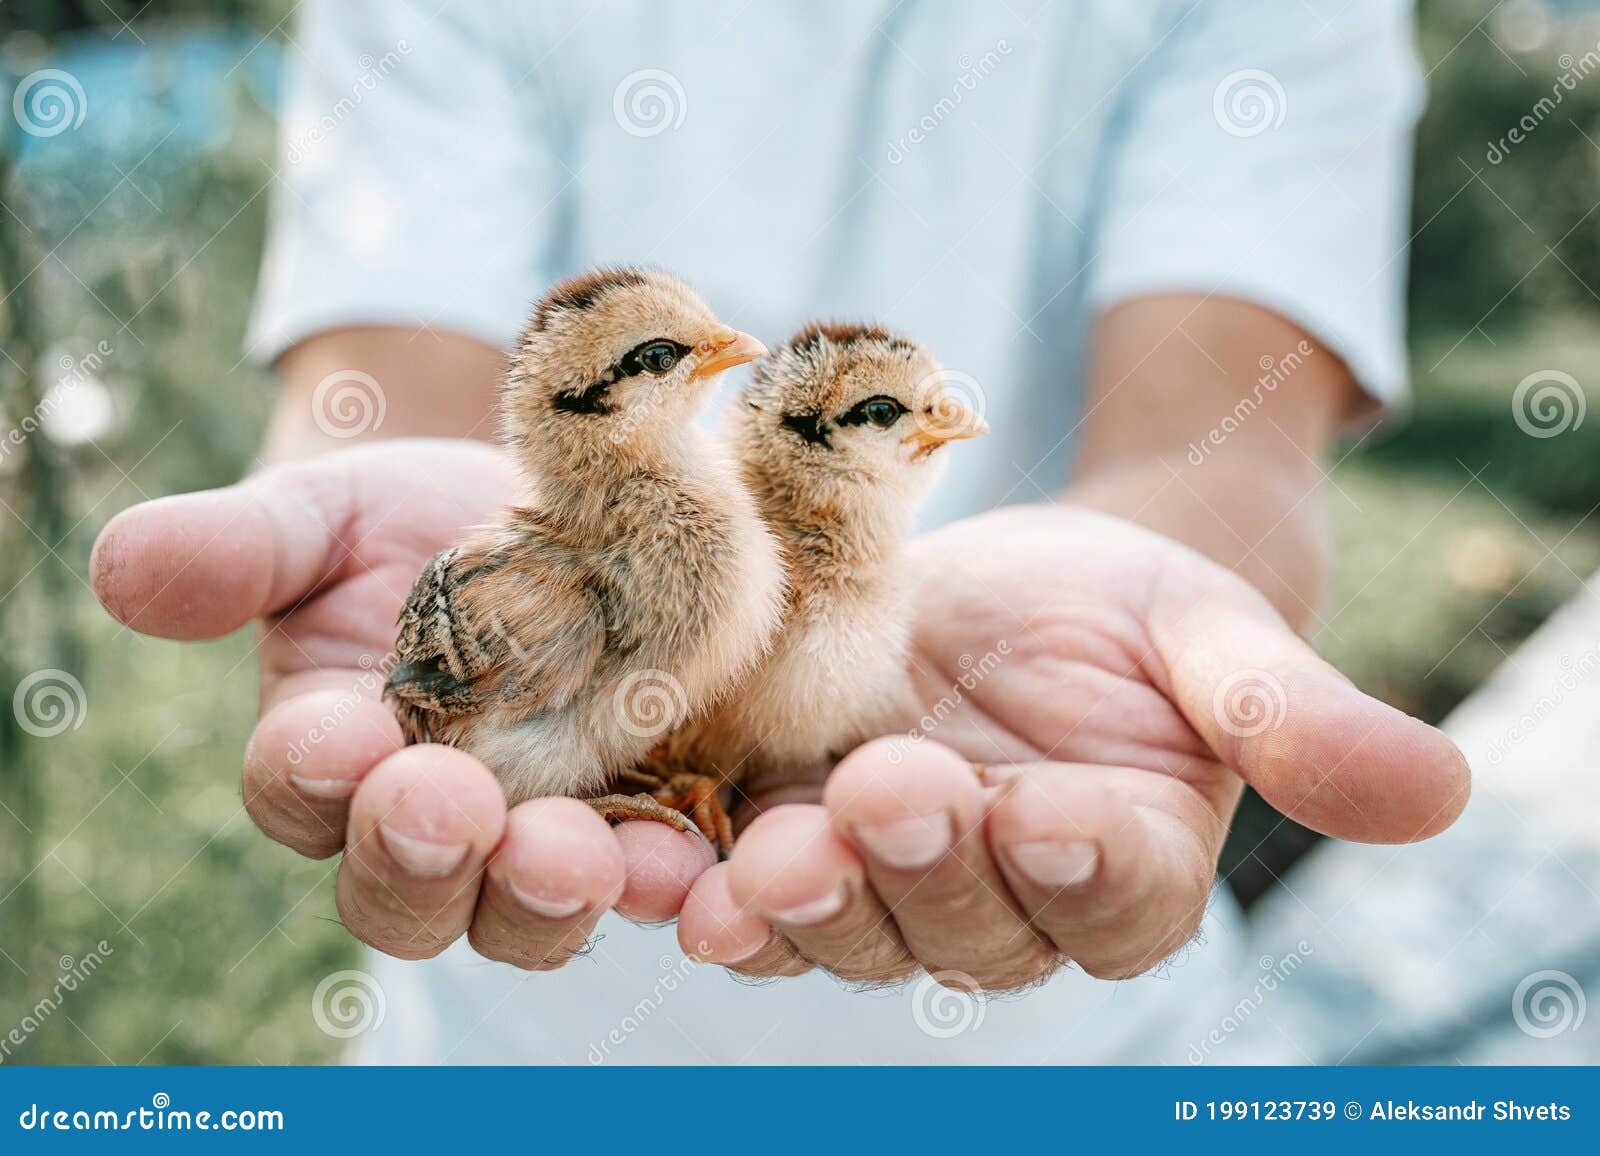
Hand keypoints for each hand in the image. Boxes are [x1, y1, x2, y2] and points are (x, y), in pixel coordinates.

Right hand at [91, 438, 714, 966]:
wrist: (559, 507)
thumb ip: (242, 546)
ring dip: (548, 892)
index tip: (335, 736)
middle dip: (425, 858)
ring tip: (585, 858)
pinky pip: (655, 876)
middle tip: (457, 810)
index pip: (301, 789)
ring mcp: (544, 830)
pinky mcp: (650, 818)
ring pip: (529, 908)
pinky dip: (670, 883)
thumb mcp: (329, 513)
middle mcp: (431, 820)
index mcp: (332, 753)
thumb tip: (121, 564)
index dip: (312, 774)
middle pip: (409, 885)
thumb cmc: (417, 517)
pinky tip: (694, 868)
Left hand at [678, 503, 1470, 987]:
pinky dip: (696, 882)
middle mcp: (996, 904)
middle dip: (924, 869)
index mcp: (1121, 868)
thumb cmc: (1130, 611)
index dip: (1084, 866)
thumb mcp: (1211, 636)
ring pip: (845, 924)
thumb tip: (1444, 787)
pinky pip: (738, 879)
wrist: (1001, 588)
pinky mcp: (781, 833)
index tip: (1049, 813)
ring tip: (765, 853)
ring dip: (804, 899)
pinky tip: (656, 869)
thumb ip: (1292, 716)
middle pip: (964, 925)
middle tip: (887, 795)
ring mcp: (877, 880)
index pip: (1115, 894)